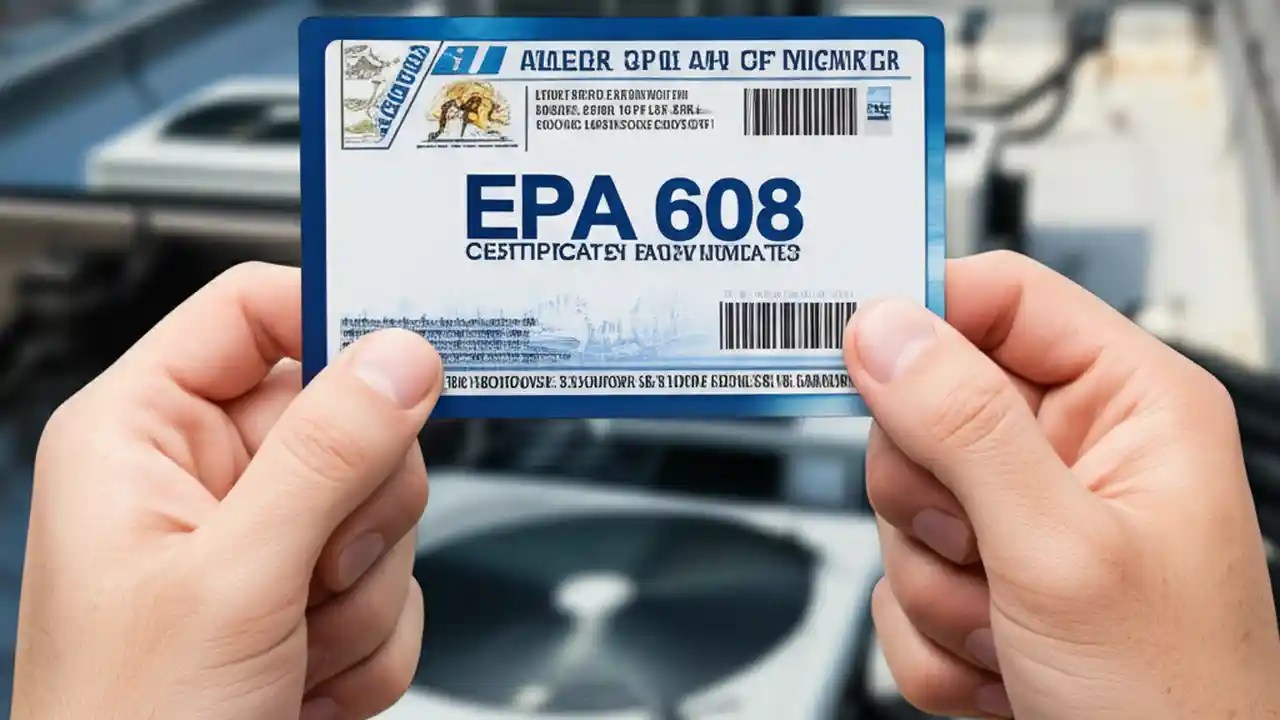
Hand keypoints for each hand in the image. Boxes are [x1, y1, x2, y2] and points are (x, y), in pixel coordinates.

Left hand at [13, 264, 440, 719]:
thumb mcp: (230, 581)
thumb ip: (324, 456)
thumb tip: (402, 358)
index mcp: (144, 434)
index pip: (256, 311)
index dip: (334, 318)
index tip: (413, 357)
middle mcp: (205, 477)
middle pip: (349, 415)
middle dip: (356, 509)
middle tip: (315, 565)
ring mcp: (263, 542)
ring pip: (385, 507)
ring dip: (362, 592)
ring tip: (292, 646)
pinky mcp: (308, 599)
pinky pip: (395, 582)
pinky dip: (369, 642)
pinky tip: (304, 681)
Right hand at [845, 252, 1279, 717]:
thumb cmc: (1177, 703)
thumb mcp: (1062, 551)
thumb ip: (968, 427)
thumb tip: (887, 329)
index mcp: (1128, 406)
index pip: (999, 299)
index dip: (922, 314)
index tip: (847, 350)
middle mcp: (1074, 454)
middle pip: (927, 406)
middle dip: (930, 500)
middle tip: (977, 545)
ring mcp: (1024, 524)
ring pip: (902, 504)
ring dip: (935, 585)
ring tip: (1008, 628)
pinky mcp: (985, 585)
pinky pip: (898, 581)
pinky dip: (932, 638)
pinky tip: (1002, 667)